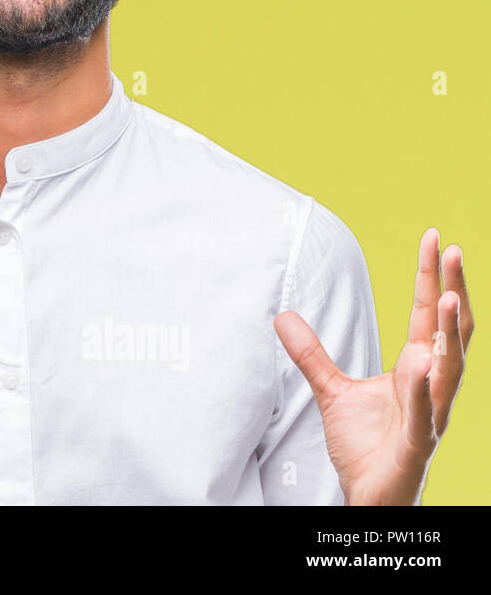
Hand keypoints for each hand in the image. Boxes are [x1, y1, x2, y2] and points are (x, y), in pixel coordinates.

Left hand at [274, 228, 472, 504]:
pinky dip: (425, 391)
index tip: (436, 238)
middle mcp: (432, 385)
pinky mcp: (419, 443)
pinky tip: (423, 367)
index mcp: (416, 368)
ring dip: (451, 333)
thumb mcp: (331, 390)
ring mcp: (431, 414)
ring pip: (450, 368)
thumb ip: (311, 354)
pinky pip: (426, 414)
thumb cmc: (367, 445)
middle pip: (448, 330)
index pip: (427, 314)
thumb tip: (281, 316)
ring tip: (450, 298)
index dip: (433, 277)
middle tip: (453, 248)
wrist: (371, 495)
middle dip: (453, 289)